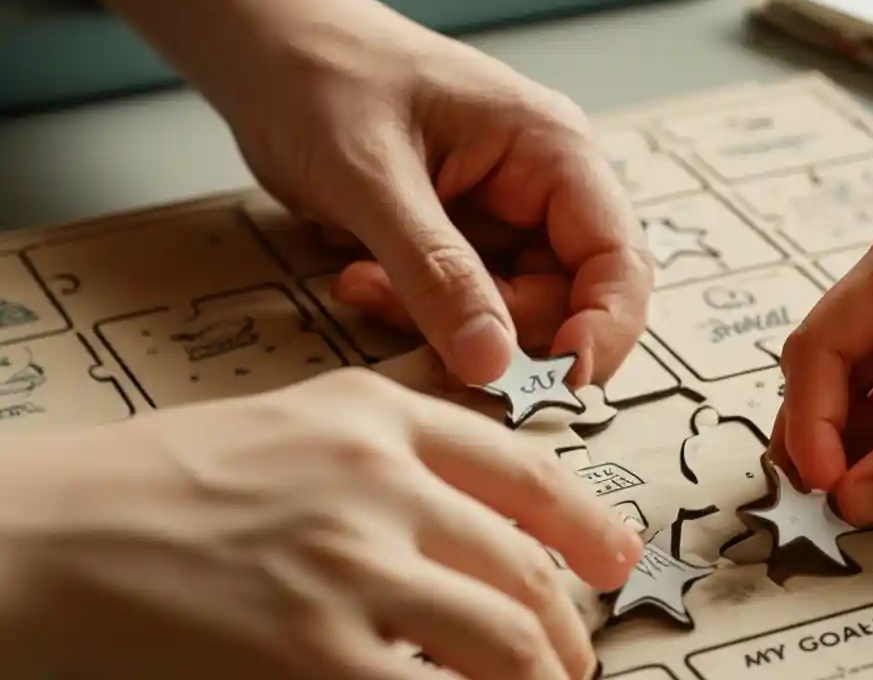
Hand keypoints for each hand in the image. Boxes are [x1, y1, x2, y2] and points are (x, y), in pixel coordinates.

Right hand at [0, 368, 641, 679]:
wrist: (55, 534)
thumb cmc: (163, 482)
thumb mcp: (294, 420)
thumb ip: (391, 433)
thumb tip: (480, 468)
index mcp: (377, 416)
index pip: (525, 470)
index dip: (589, 523)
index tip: (618, 559)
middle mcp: (380, 482)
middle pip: (526, 566)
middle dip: (569, 629)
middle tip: (575, 662)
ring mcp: (353, 569)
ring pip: (508, 638)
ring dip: (543, 679)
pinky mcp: (317, 657)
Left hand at [209, 0, 652, 386]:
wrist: (266, 47)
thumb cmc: (321, 76)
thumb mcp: (372, 178)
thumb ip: (436, 272)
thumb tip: (493, 365)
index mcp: (551, 149)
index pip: (618, 258)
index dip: (604, 329)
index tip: (556, 383)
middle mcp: (542, 186)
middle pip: (569, 298)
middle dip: (499, 332)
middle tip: (424, 330)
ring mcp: (505, 214)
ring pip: (514, 312)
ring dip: (446, 323)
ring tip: (367, 284)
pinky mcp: (465, 239)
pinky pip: (466, 304)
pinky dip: (420, 312)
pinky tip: (364, 278)